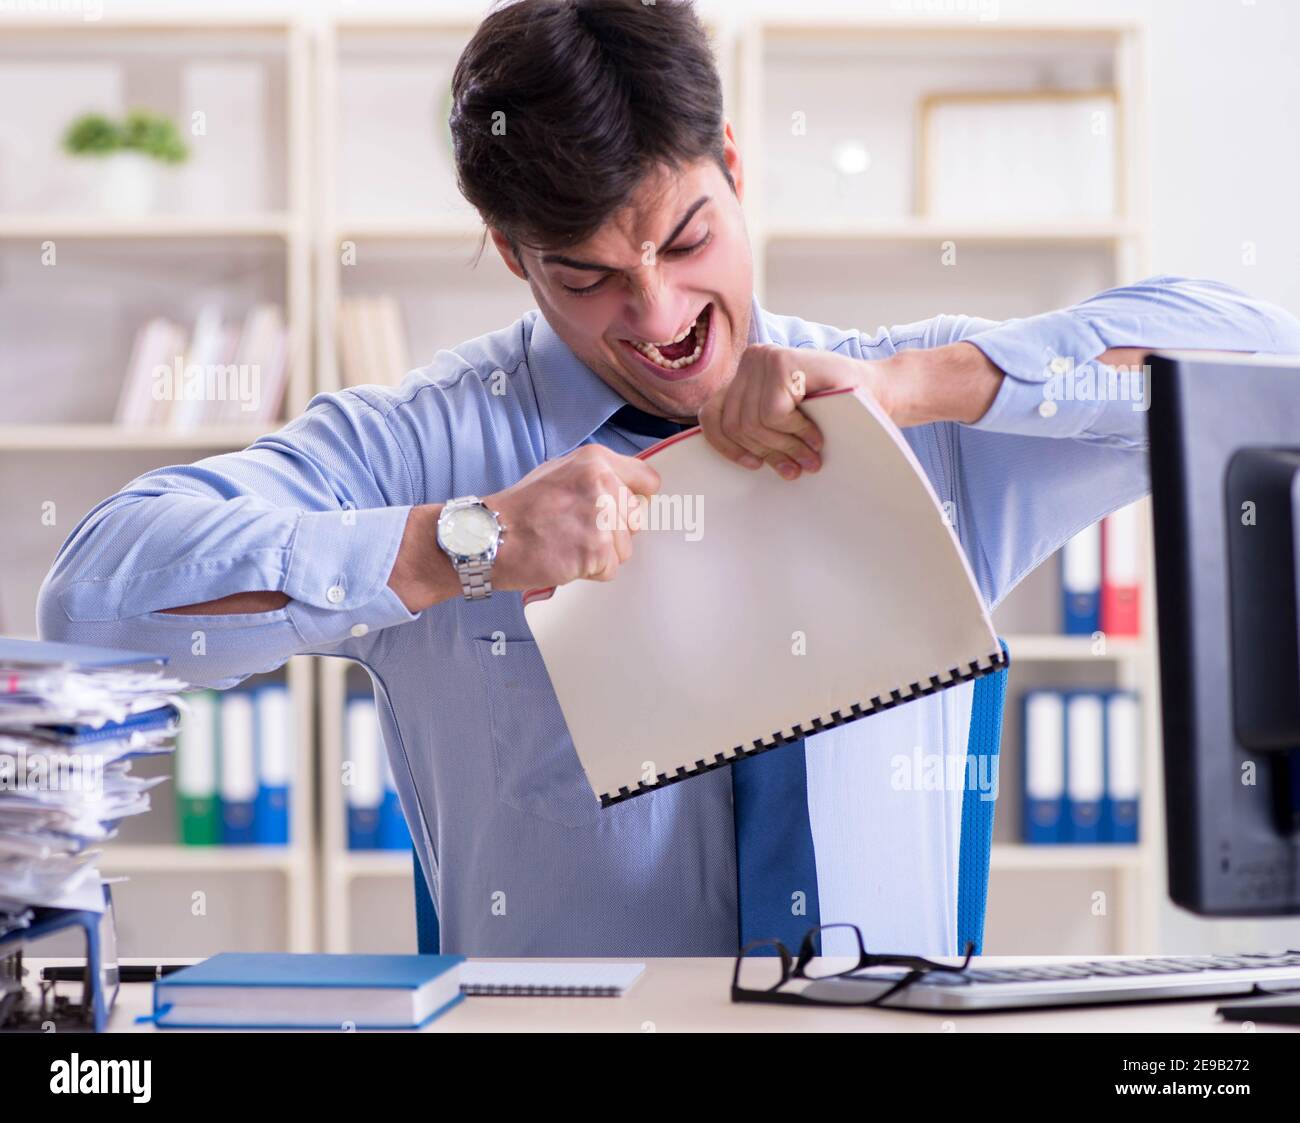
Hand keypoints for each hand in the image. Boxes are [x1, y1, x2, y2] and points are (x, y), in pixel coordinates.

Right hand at [486, 444, 661, 589]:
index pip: (647, 481)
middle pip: (636, 520)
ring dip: (600, 554)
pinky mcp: (595, 549)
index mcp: (596, 460)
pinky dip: (589, 572)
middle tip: (575, 530)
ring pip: (624, 548)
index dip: (632, 500)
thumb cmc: (520, 510)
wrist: (490, 536)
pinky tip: (564, 558)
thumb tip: (628, 493)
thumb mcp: (560, 472)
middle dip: (612, 532)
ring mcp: (601, 517)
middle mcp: (603, 483)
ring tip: (566, 543)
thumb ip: (597, 478)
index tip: (619, 511)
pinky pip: (609, 569)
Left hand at [698, 343, 880, 479]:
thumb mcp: (784, 423)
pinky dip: (796, 432)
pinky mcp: (781, 362)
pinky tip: (816, 437)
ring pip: (753, 423)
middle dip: (766, 453)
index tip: (753, 465)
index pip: (711, 415)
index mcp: (744, 376)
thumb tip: (736, 459)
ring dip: (785, 447)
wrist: (876, 391)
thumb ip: (757, 431)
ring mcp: (763, 358)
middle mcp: (749, 361)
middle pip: (733, 424)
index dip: (727, 447)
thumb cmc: (833, 412)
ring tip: (810, 458)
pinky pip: (774, 414)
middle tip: (794, 469)